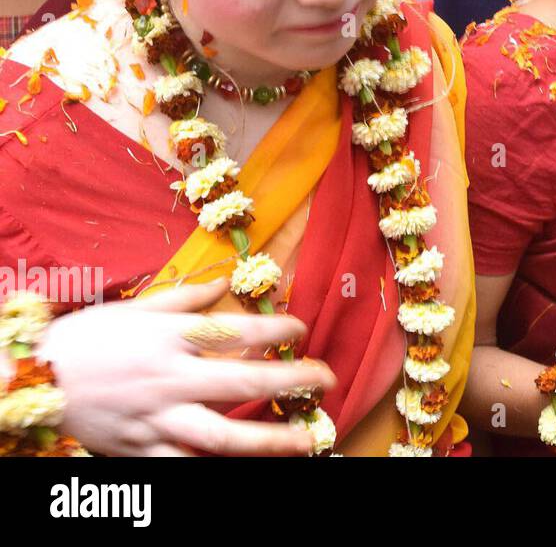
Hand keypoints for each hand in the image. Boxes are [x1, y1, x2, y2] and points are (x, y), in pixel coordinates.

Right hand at [39, 280, 335, 455]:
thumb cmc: (86, 340)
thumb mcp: (135, 309)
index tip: (303, 330)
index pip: (239, 333)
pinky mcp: (142, 452)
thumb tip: (226, 282)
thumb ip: (186, 299)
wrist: (33, 382)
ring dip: (272, 440)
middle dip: (293, 383)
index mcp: (170, 339)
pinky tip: (252, 466)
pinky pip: (188, 465)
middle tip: (328, 379)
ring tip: (309, 441)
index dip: (278, 331)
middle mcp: (170, 380)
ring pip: (224, 437)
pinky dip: (220, 468)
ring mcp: (157, 421)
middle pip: (244, 385)